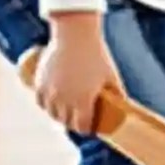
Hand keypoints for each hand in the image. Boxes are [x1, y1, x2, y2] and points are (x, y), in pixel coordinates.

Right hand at [35, 12, 124, 133]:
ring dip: (59, 116)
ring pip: (52, 114)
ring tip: (65, 114)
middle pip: (67, 122)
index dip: (87, 129)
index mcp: (83, 102)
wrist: (75, 35)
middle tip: (79, 120)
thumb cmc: (96, 55)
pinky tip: (51, 107)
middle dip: (74, 123)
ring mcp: (50, 92)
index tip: (89, 128)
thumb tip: (125, 106)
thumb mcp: (111, 76)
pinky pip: (40, 102)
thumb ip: (118, 93)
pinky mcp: (40, 82)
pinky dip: (46, 106)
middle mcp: (64, 100)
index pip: (82, 127)